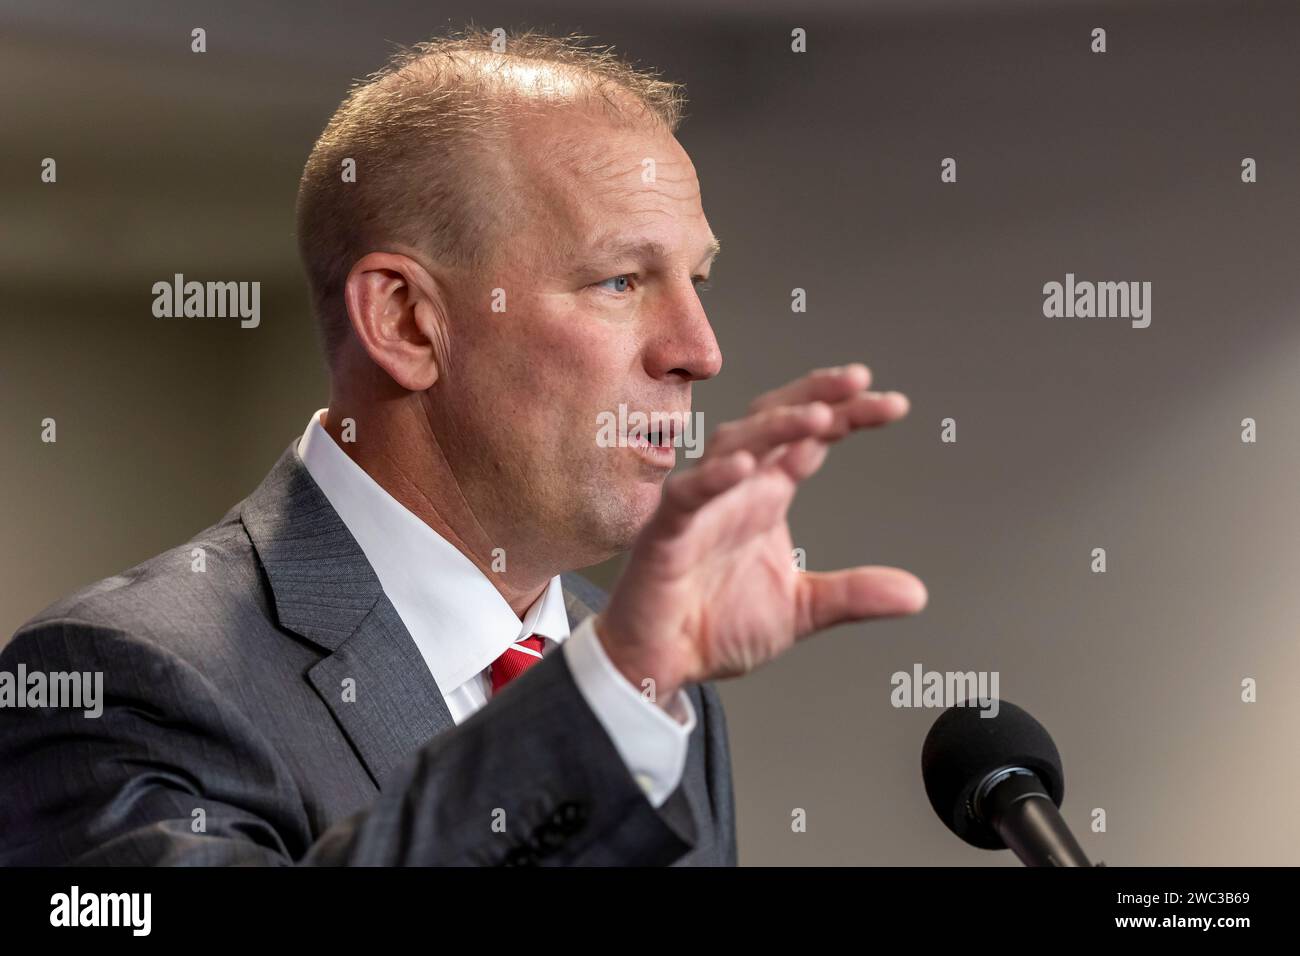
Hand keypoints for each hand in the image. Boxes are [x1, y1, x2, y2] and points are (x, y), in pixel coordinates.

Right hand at [595, 363, 927, 706]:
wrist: (662, 663)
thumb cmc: (715, 625)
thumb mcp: (801, 609)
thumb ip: (853, 595)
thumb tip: (916, 594)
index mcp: (767, 495)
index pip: (811, 439)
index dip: (849, 415)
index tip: (893, 405)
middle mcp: (736, 488)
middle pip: (774, 422)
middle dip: (815, 396)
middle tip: (859, 381)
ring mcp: (700, 505)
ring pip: (734, 446)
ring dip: (775, 427)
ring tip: (818, 415)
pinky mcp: (665, 532)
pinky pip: (688, 496)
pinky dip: (712, 479)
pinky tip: (743, 467)